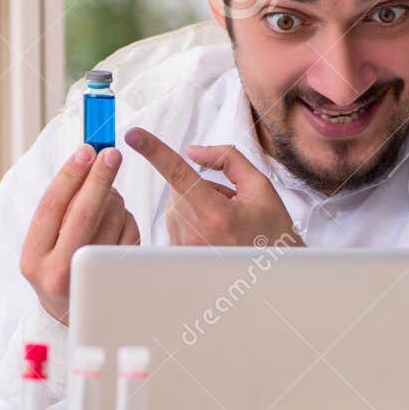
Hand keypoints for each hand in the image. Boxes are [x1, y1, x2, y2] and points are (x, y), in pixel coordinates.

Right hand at [19, 144, 139, 323]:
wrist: (69, 315)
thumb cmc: (56, 267)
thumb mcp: (43, 245)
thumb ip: (57, 210)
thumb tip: (85, 159)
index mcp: (34, 258)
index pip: (52, 207)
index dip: (70, 175)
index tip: (86, 151)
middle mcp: (58, 271)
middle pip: (85, 212)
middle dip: (100, 178)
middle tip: (112, 154)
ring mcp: (91, 277)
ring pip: (112, 219)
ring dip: (116, 200)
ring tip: (107, 203)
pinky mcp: (118, 277)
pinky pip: (130, 233)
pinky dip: (127, 220)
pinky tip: (117, 225)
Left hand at [124, 127, 304, 248]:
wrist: (273, 273)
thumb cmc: (271, 232)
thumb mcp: (260, 187)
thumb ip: (227, 159)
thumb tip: (193, 151)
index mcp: (216, 215)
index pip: (179, 174)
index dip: (155, 152)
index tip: (135, 136)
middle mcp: (194, 234)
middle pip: (179, 188)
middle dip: (200, 188)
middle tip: (230, 207)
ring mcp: (183, 248)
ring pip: (177, 204)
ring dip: (197, 205)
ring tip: (225, 225)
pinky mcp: (178, 256)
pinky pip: (176, 222)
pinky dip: (193, 220)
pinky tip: (215, 236)